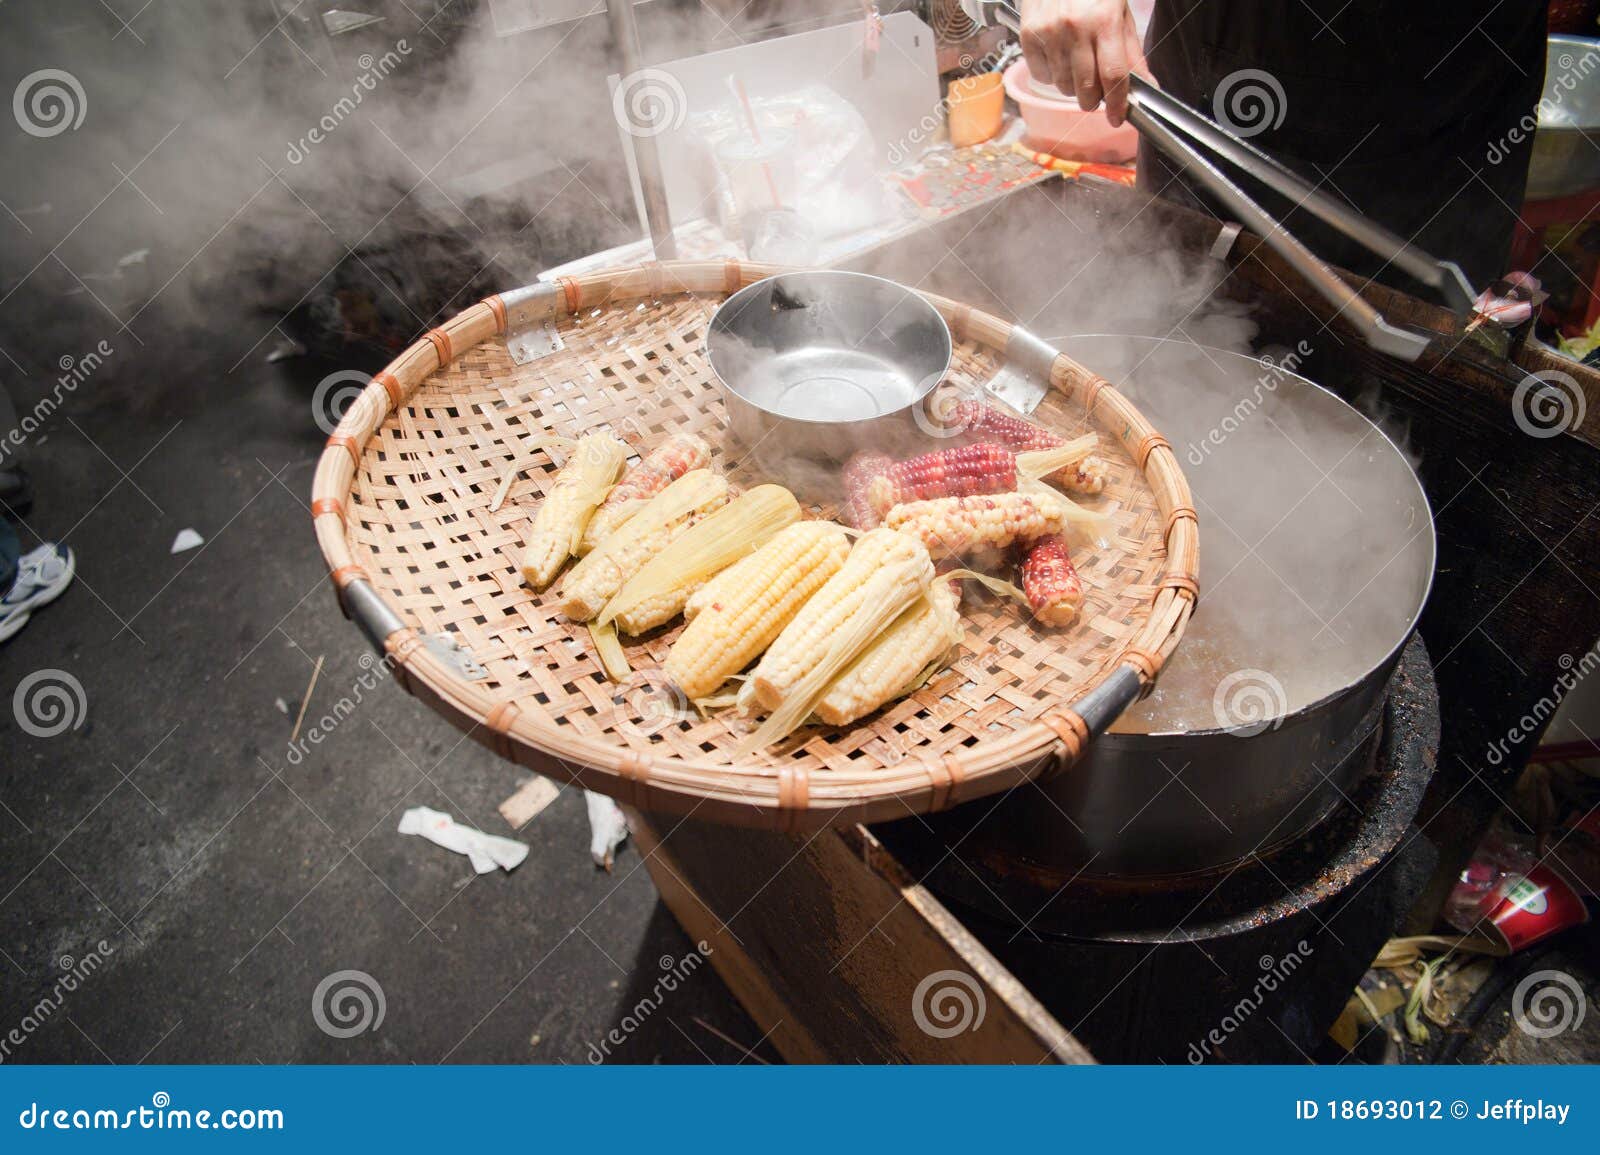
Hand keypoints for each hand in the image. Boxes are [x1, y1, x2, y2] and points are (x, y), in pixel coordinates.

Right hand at [1019, 0, 1148, 126]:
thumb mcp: (1120, 12)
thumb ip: (1131, 52)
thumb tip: (1146, 86)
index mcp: (1105, 20)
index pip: (1114, 75)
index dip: (1117, 103)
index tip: (1117, 117)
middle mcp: (1075, 28)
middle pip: (1085, 88)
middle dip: (1093, 99)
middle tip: (1096, 93)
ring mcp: (1049, 32)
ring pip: (1062, 85)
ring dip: (1072, 85)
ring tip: (1076, 65)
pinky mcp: (1028, 34)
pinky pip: (1041, 74)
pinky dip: (1051, 73)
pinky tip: (1057, 55)